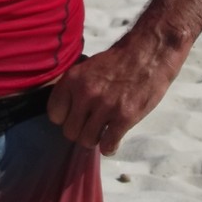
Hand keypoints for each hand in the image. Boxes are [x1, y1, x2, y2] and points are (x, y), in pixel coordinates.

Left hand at [46, 41, 182, 154]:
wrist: (148, 54)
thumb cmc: (117, 61)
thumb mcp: (86, 68)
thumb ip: (74, 87)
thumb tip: (66, 110)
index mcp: (72, 79)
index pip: (54, 113)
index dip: (64, 118)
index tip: (73, 116)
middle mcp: (85, 93)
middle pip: (69, 131)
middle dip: (79, 131)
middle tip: (89, 126)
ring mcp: (105, 106)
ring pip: (87, 140)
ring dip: (94, 140)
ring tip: (101, 133)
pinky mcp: (125, 117)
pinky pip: (108, 144)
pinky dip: (109, 147)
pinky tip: (111, 142)